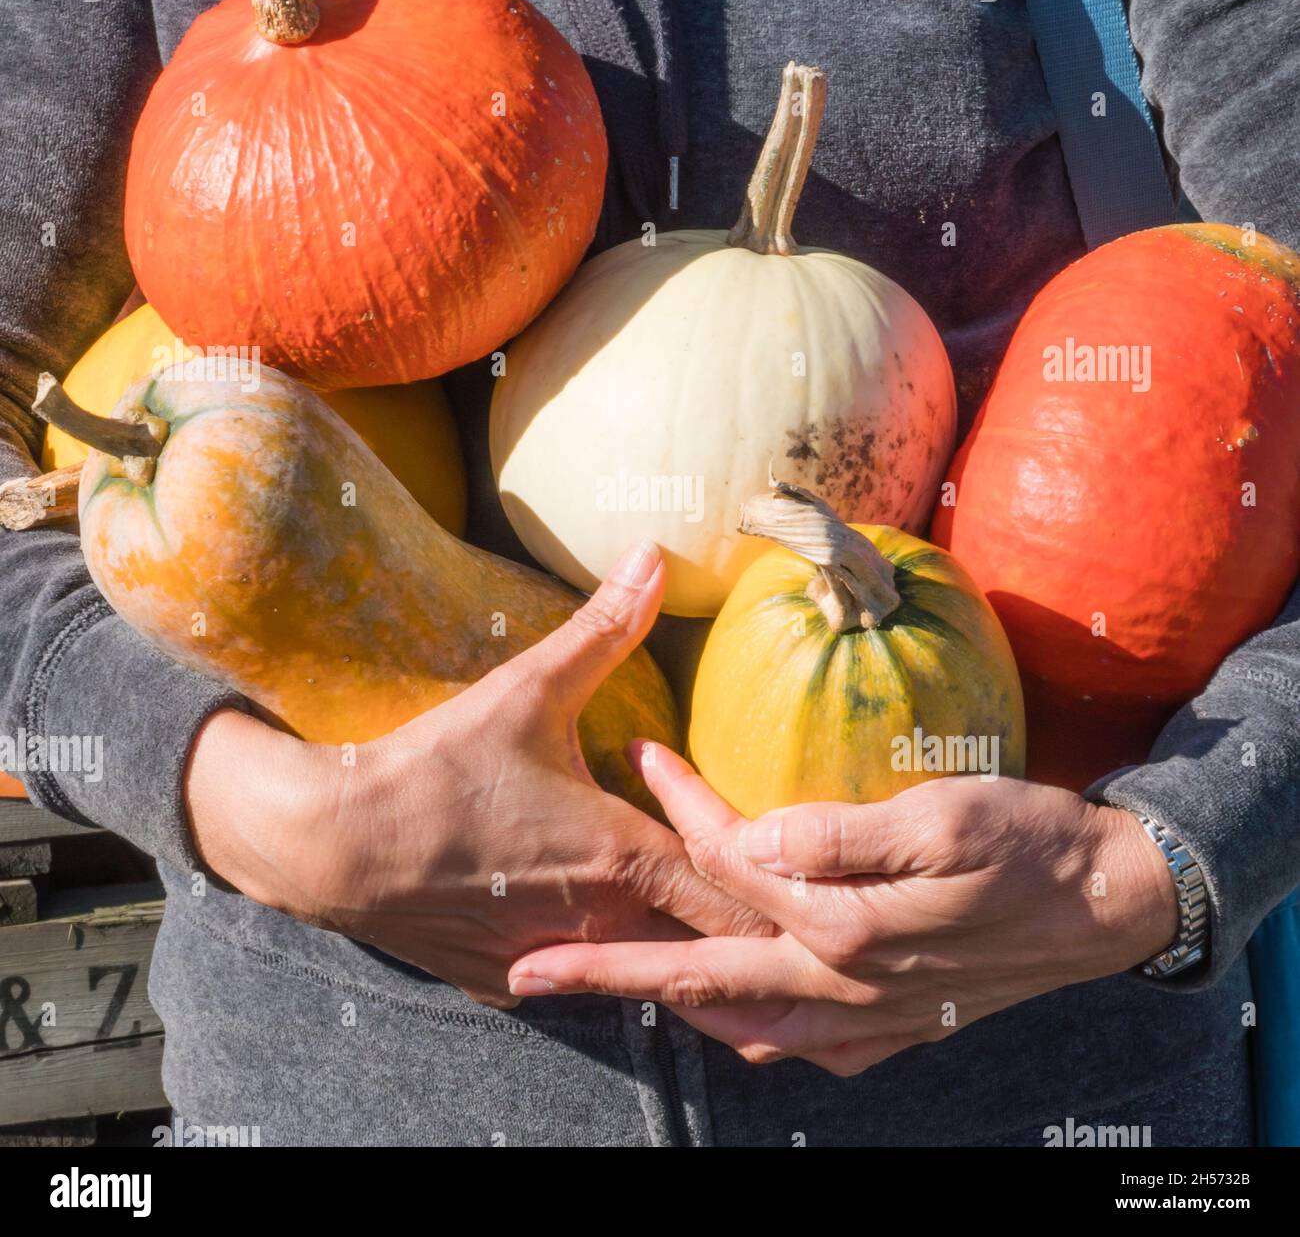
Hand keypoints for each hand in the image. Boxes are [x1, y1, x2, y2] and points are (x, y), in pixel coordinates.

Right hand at [184, 543, 769, 1007]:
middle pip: (711, 955)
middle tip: (787, 914)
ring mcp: (553, 969)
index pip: (744, 898)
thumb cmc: (437, 766)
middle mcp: (601, 929)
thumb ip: (604, 628)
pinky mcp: (508, 985)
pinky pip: (576, 982)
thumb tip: (657, 555)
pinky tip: (601, 933)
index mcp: (624, 861)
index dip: (783, 888)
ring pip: (645, 977)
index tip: (814, 877)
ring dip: (680, 951)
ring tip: (720, 935)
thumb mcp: (527, 689)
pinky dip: (602, 962)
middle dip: (748, 934)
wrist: (331, 847)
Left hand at [509, 747, 1178, 1073]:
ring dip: (664, 1005)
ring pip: (736, 1022)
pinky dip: (743, 1029)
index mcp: (842, 923)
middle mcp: (838, 983)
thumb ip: (838, 836)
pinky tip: (726, 1013)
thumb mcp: (941, 817)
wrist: (1111, 903)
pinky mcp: (890, 1027)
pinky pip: (793, 1044)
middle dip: (604, 970)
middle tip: (524, 971)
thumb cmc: (1029, 843)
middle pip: (696, 974)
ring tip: (603, 989)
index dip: (678, 807)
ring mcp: (863, 1017)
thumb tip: (747, 838)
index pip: (728, 863)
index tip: (638, 753)